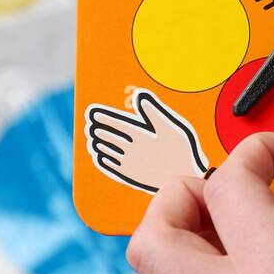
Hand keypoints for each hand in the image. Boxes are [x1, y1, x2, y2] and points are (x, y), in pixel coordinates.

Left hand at [86, 88, 207, 193]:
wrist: (185, 178)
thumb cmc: (180, 150)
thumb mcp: (170, 127)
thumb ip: (153, 111)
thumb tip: (139, 95)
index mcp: (140, 135)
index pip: (116, 124)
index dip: (103, 117)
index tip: (93, 113)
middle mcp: (131, 149)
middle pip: (108, 137)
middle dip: (97, 129)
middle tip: (89, 125)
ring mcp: (130, 164)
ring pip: (108, 151)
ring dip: (98, 143)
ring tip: (92, 138)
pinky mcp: (131, 176)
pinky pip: (112, 167)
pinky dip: (103, 160)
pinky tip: (100, 156)